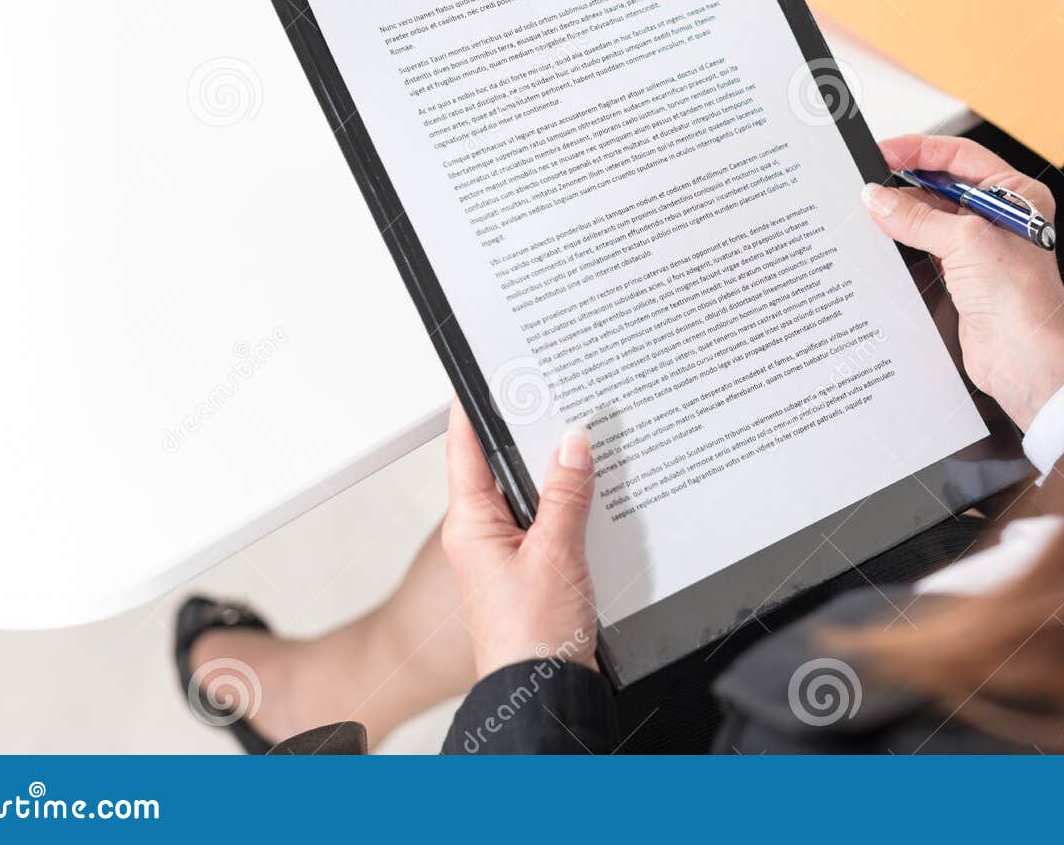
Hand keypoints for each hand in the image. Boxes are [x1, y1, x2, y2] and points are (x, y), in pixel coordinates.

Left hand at [441, 401, 598, 677]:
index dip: (475, 406)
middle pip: (503, 466)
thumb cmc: (530, 639)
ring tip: (586, 444)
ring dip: (558, 473)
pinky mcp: (535, 569)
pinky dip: (573, 505)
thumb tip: (572, 443)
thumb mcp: (555, 553)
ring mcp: (508, 552)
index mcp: (471, 524)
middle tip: (557, 399)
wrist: (542, 693)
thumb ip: (566, 493)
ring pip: (533, 493)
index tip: (489, 370)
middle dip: (532, 434)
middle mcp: (483, 534)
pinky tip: (597, 496)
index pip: (466, 447)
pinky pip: (551, 521)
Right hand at [861, 135, 1063, 431]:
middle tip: (869, 182)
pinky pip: (926, 248)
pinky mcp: (964, 276)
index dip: (920, 151)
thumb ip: (917, 217)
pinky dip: (904, 242)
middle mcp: (1001, 216)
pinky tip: (882, 238)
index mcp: (1015, 194)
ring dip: (902, 214)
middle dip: (906, 182)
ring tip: (870, 209)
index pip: (960, 157)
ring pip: (931, 217)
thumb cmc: (1021, 297)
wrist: (1028, 358)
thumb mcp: (965, 241)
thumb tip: (878, 198)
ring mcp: (981, 248)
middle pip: (943, 185)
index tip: (884, 152)